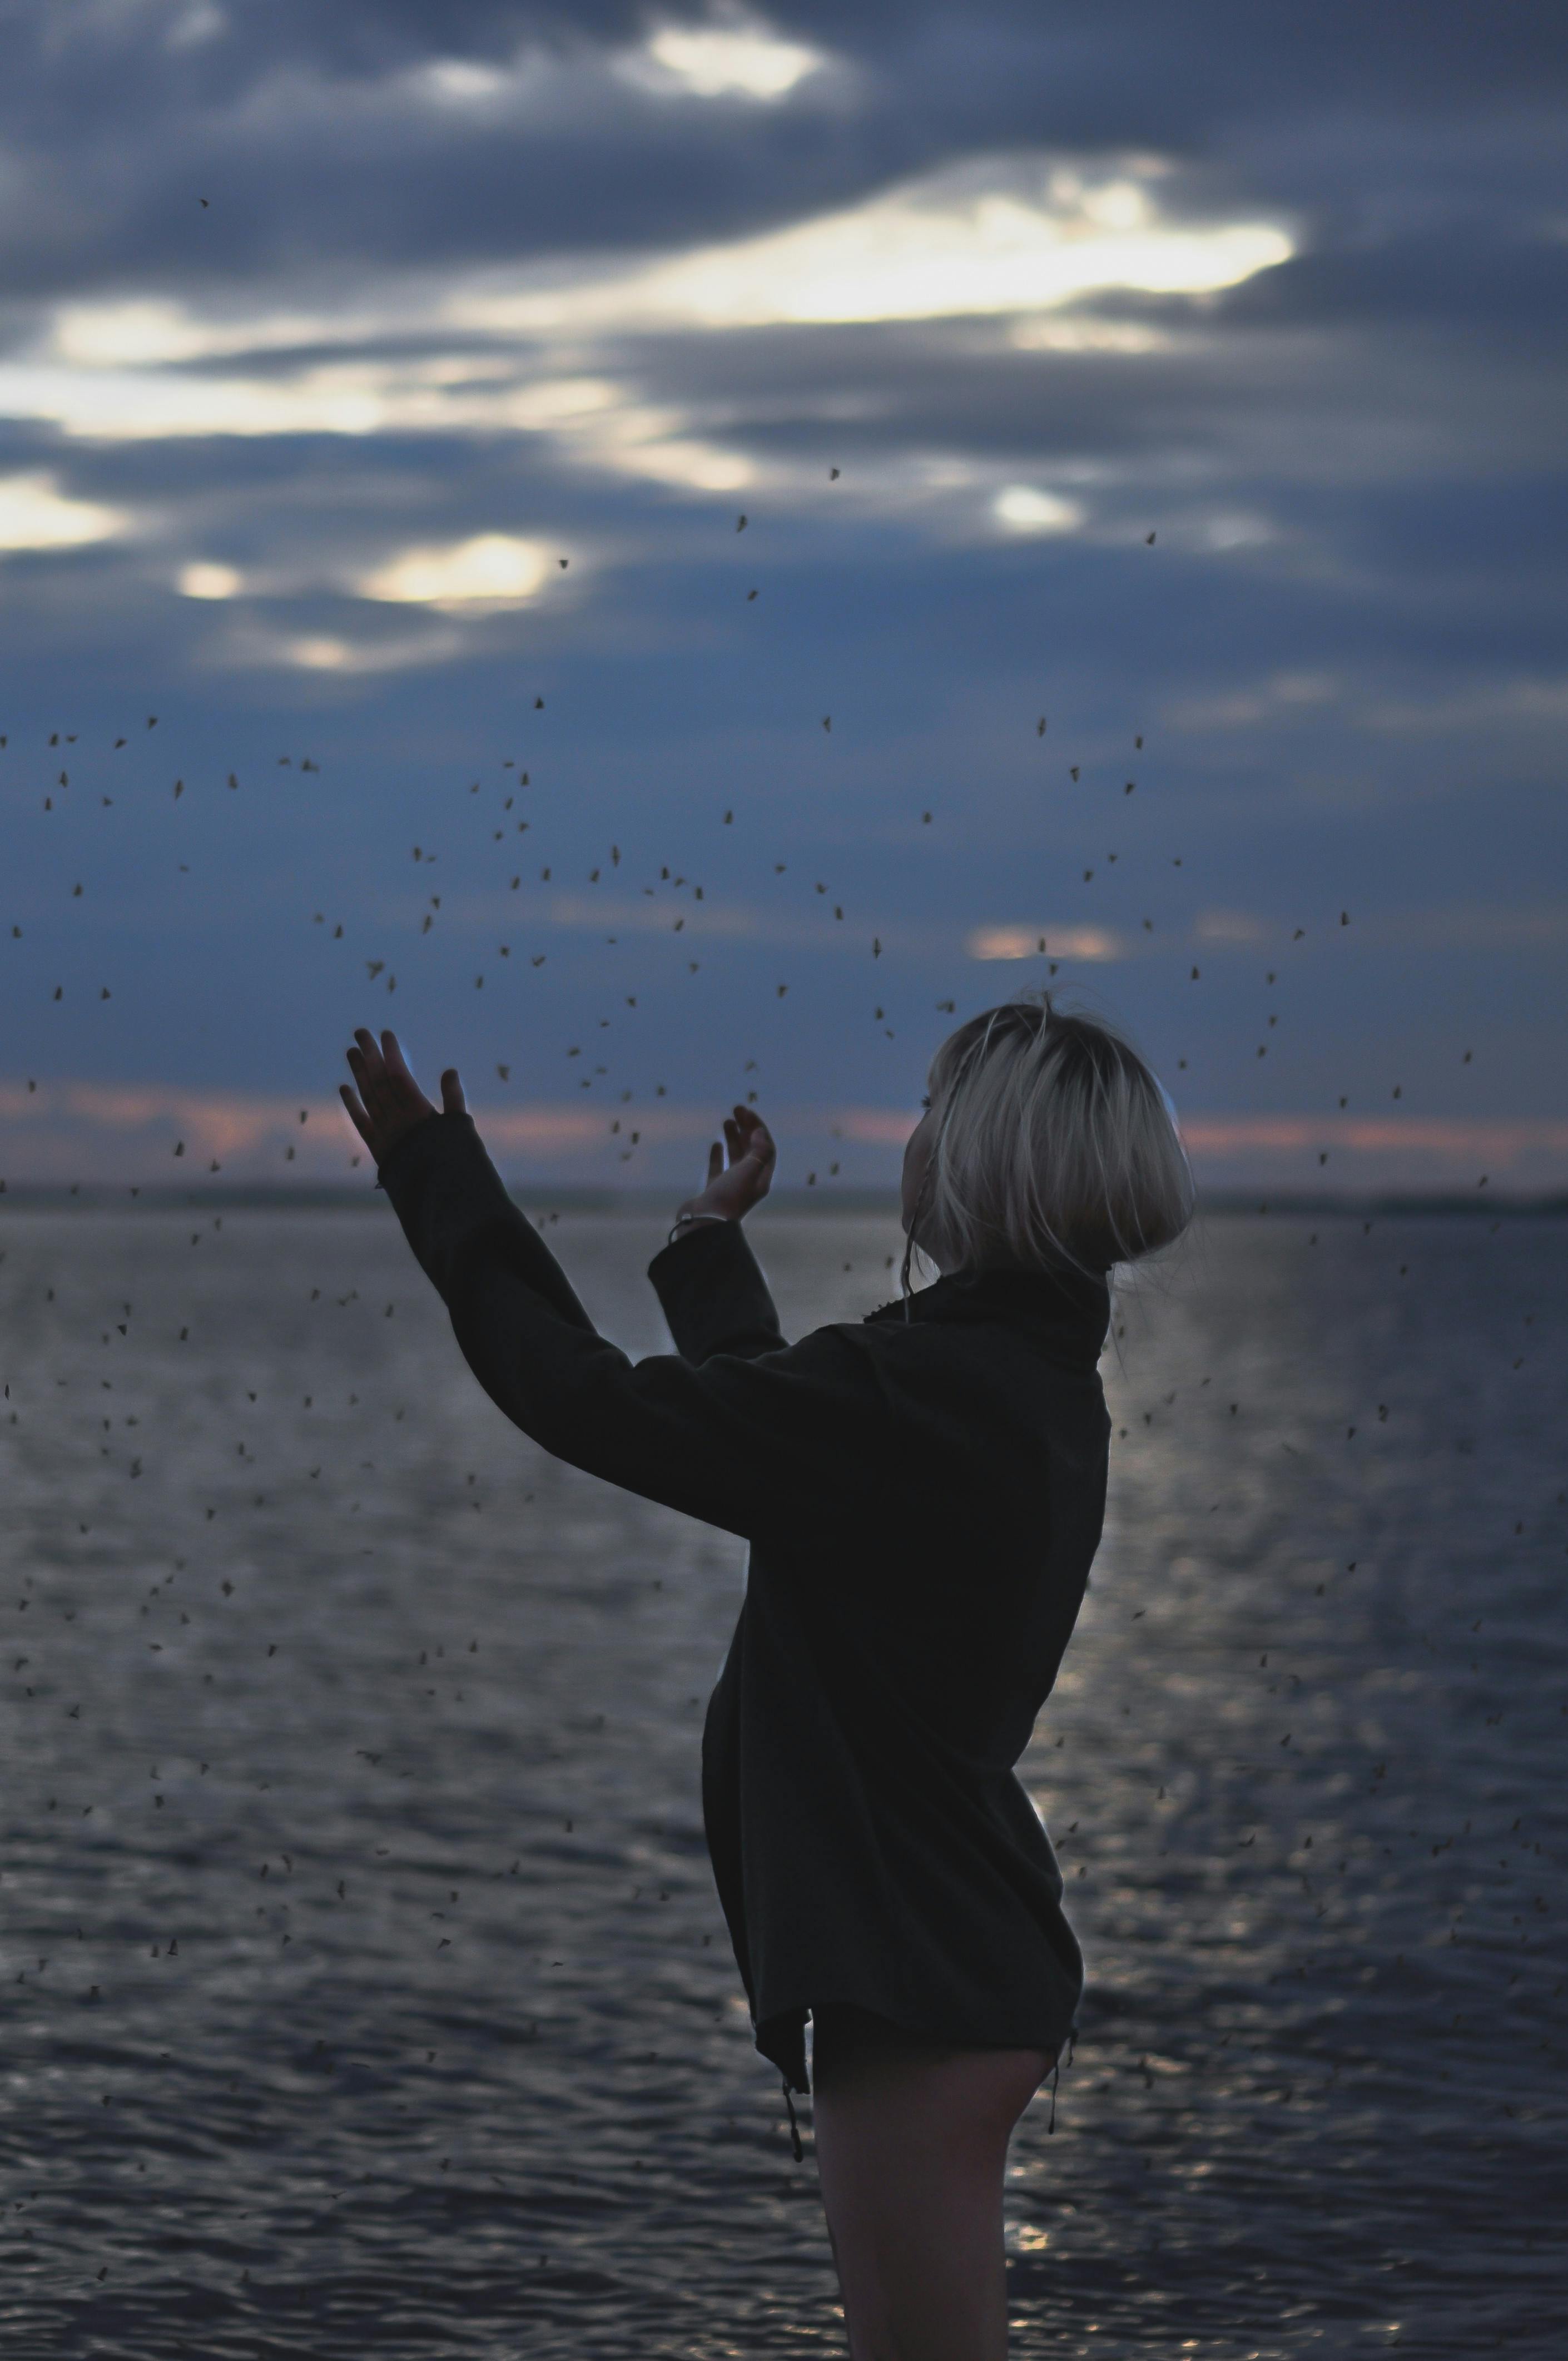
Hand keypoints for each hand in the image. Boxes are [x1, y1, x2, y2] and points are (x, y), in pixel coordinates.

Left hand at [340, 1028, 465, 1166]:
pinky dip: (352, 1105)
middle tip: (360, 1033)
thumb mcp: (460, 1129)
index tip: (386, 1034)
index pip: (398, 1076)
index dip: (391, 1054)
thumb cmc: (455, 1161)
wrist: (439, 1197)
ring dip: (358, 1073)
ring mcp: (384, 1134)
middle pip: (378, 1082)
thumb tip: (449, 1071)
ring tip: (352, 1052)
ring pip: (367, 1098)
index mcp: (417, 1113)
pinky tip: (345, 1088)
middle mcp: (396, 1121)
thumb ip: (453, 1099)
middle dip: (369, 1056)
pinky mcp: (377, 1148)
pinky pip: (360, 1123)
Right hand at [675, 1105, 775, 1224]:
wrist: (704, 1222)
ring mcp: (730, 1186)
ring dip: (733, 1138)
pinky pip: (719, 1168)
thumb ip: (759, 1150)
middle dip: (746, 1128)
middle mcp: (748, 1182)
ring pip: (735, 1157)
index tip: (746, 1113)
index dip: (758, 1128)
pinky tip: (716, 1144)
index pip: (765, 1148)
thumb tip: (760, 1132)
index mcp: (761, 1179)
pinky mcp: (714, 1190)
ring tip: (727, 1121)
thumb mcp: (749, 1171)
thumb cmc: (728, 1197)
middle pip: (751, 1149)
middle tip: (736, 1110)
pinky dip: (719, 1155)